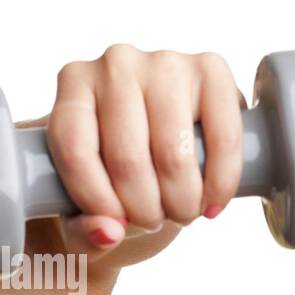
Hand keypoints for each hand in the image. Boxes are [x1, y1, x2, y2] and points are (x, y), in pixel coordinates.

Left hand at [46, 44, 245, 261]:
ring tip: (178, 212)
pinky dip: (220, 184)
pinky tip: (211, 203)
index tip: (113, 227)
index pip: (76, 148)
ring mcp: (165, 62)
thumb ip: (82, 229)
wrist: (154, 137)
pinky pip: (223, 139)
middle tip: (150, 221)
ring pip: (174, 154)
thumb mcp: (80, 204)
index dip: (96, 199)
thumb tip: (108, 232)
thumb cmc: (107, 171)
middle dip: (143, 209)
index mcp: (71, 84)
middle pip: (127, 157)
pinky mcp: (212, 69)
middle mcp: (114, 63)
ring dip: (181, 202)